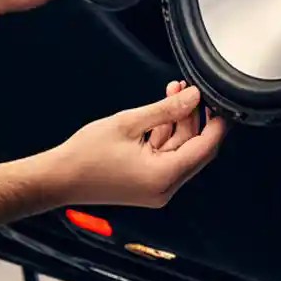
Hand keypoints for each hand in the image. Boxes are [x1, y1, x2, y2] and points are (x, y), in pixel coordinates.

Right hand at [44, 84, 227, 207]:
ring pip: (180, 151)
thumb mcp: (129, 123)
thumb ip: (166, 109)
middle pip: (194, 149)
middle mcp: (165, 188)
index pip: (205, 148)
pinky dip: (165, 135)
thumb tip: (193, 97)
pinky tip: (160, 112)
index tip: (220, 103)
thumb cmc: (86, 155)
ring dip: (178, 123)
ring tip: (173, 93)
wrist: (59, 178)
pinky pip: (166, 157)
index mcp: (164, 177)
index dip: (216, 123)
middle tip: (190, 91)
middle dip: (194, 118)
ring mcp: (156, 189)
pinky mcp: (147, 184)